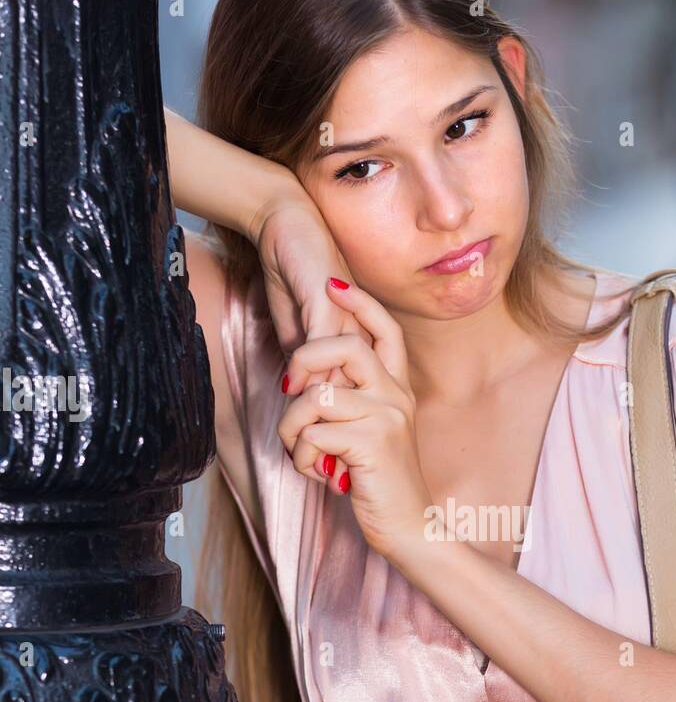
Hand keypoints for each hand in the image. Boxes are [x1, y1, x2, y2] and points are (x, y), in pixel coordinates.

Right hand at [250, 192, 372, 489]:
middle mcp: (361, 337)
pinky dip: (310, 379)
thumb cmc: (292, 270)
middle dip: (344, 442)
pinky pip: (323, 350)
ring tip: (310, 454)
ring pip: (343, 384)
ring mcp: (347, 321)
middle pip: (360, 403)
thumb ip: (303, 360)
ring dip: (323, 421)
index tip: (344, 477)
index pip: (362, 402)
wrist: (286, 222)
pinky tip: (298, 402)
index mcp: (360, 344)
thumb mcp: (297, 327)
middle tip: (332, 479)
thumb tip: (299, 396)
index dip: (353, 438)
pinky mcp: (327, 304)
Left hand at [277, 278, 435, 562]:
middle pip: (344, 346)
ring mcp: (385, 417)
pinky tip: (319, 475)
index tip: (332, 284)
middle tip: (289, 388)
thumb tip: (309, 384)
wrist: (412, 527)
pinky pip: (312, 433)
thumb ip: (351, 404)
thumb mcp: (371, 435)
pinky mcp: (370, 443)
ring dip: (293, 430)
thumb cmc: (382, 484)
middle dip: (304, 360)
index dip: (358, 302)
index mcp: (398, 389)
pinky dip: (302, 457)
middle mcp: (396, 395)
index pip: (385, 329)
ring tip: (305, 454)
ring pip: (315, 397)